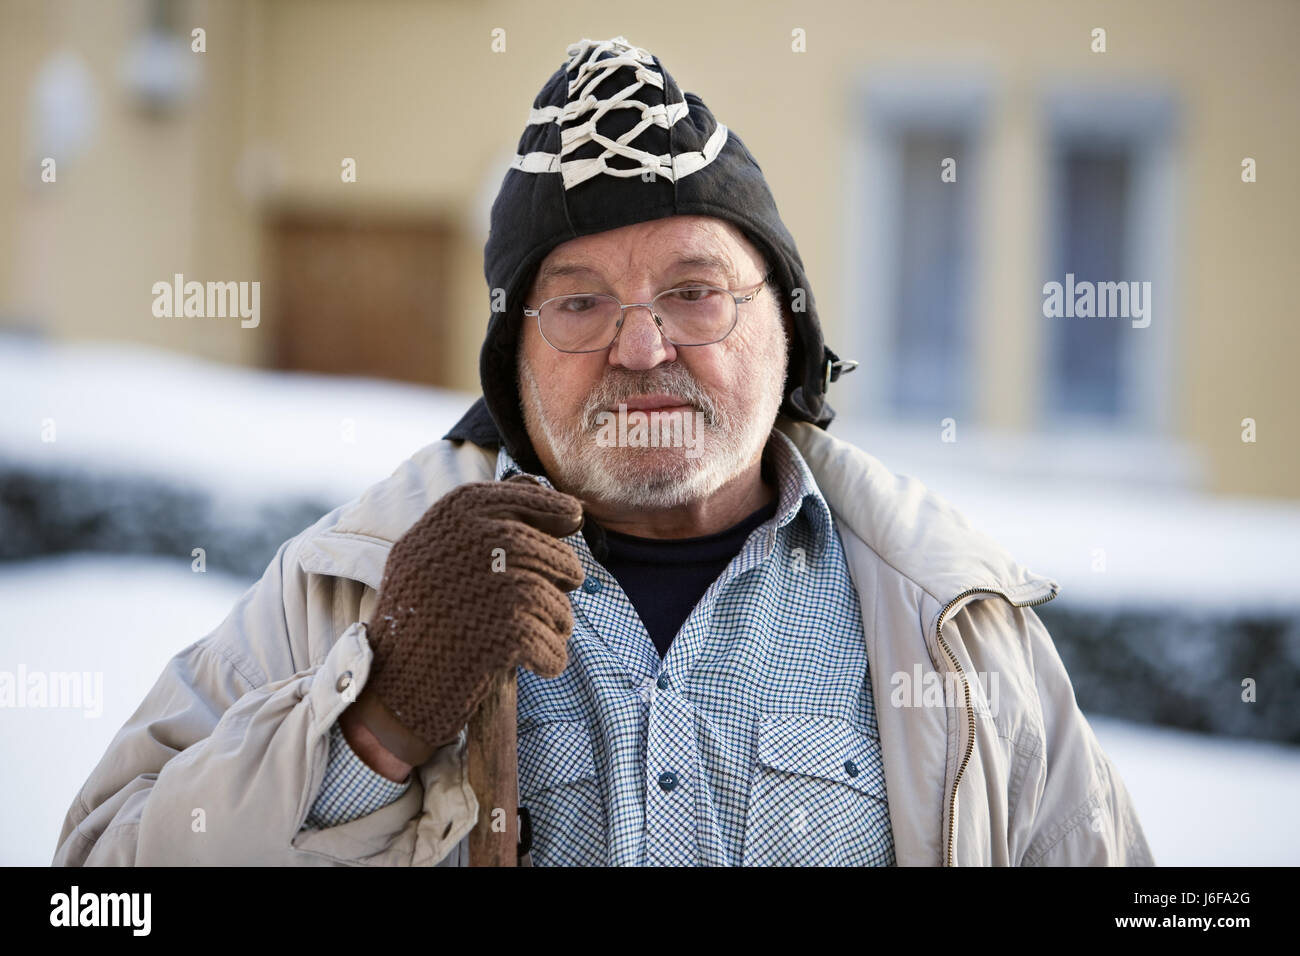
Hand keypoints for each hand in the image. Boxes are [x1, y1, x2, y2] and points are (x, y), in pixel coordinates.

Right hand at [350, 477, 584, 765]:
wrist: (390, 681)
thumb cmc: (418, 613)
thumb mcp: (434, 549)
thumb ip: (482, 515)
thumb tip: (535, 482)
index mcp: (455, 514)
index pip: (523, 498)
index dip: (553, 508)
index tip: (573, 517)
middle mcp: (474, 541)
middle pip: (551, 555)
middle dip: (564, 574)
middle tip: (564, 590)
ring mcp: (492, 585)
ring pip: (556, 602)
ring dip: (556, 623)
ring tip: (539, 634)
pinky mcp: (503, 630)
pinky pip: (551, 644)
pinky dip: (550, 658)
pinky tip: (536, 664)